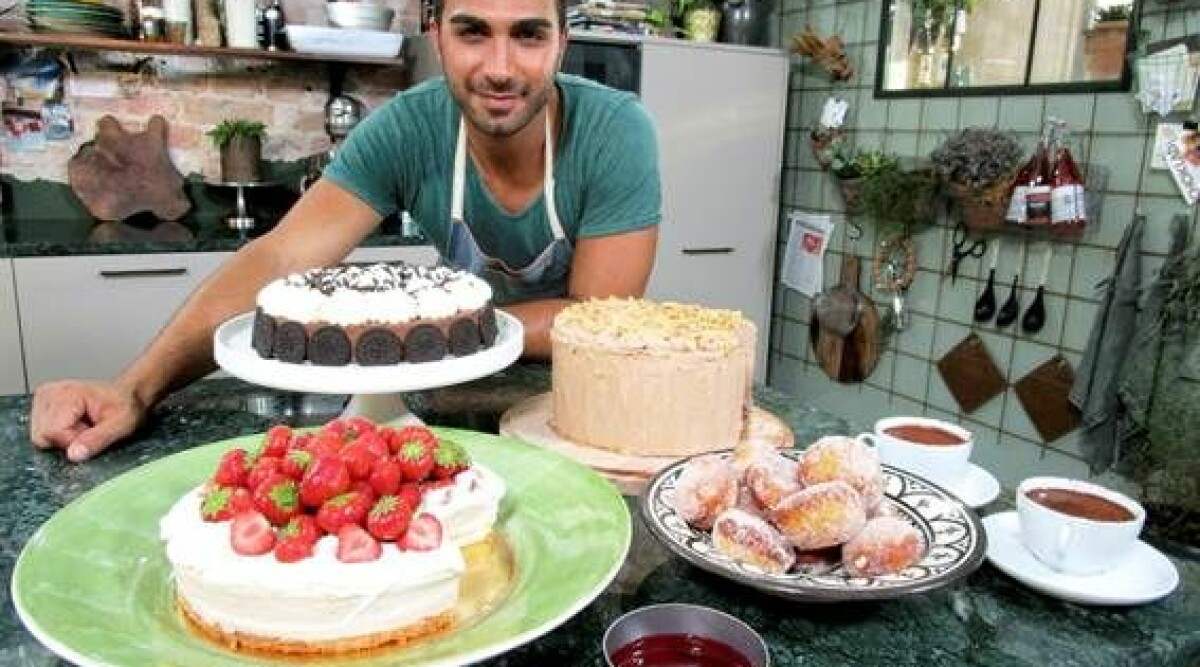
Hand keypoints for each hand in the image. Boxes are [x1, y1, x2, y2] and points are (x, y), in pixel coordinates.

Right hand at [29, 380, 147, 461]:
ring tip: (83, 425)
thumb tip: (73, 455)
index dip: (73, 440)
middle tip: (88, 429)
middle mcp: (50, 392)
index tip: (91, 431)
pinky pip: (41, 432)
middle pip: (42, 436)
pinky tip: (74, 424)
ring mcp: (43, 397)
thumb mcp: (119, 426)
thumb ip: (96, 440)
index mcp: (66, 393)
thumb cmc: (125, 406)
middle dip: (66, 440)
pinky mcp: (41, 404)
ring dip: (62, 438)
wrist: (126, 396)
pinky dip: (58, 434)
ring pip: (39, 436)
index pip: (53, 433)